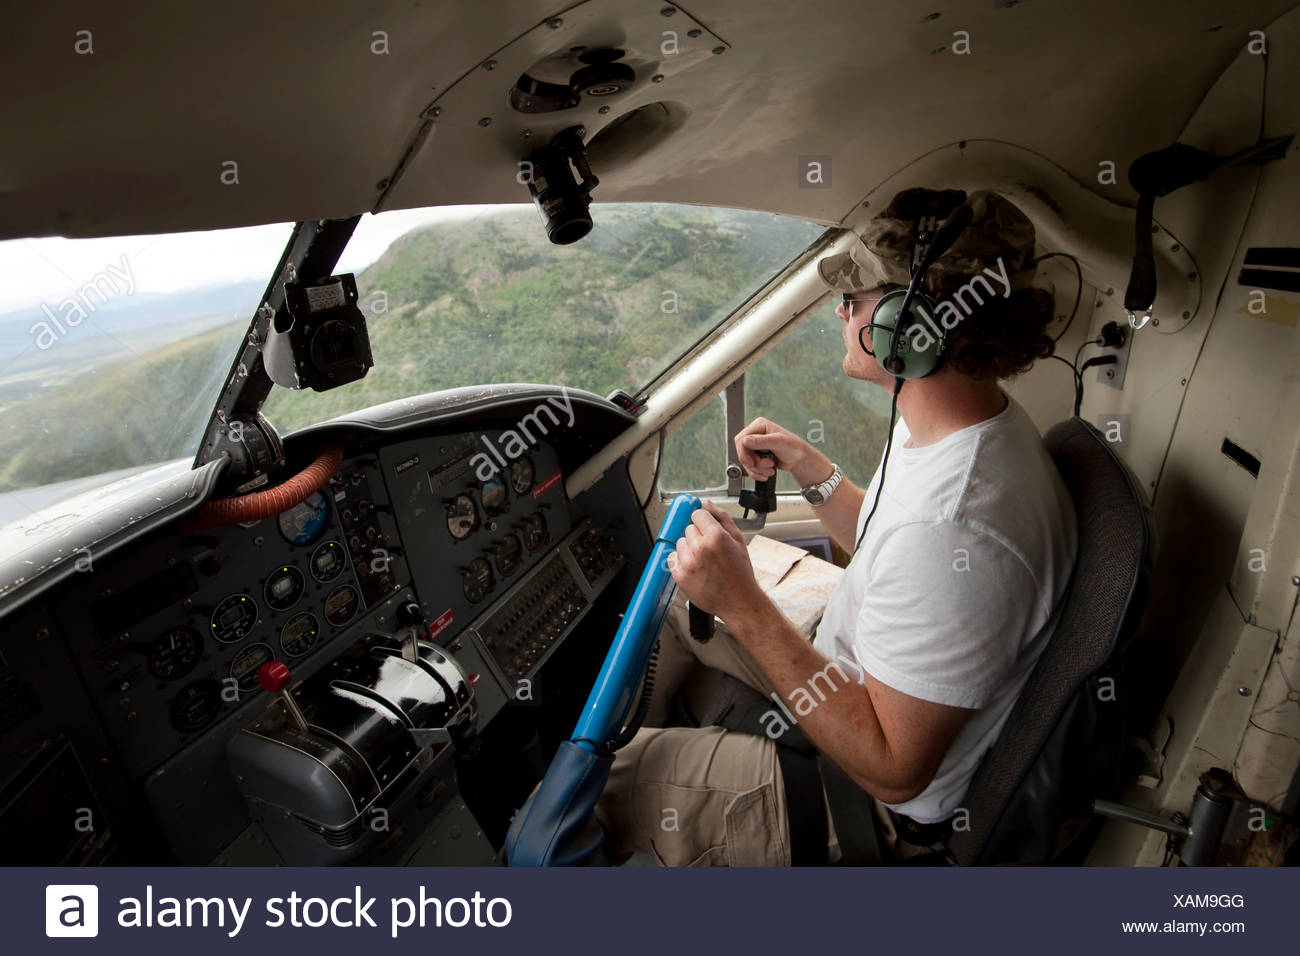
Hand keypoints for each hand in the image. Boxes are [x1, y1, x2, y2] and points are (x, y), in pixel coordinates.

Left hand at [666, 500, 761, 623]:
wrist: (739, 601)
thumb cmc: (741, 572)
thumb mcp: (738, 540)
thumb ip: (721, 518)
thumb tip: (706, 504)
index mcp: (716, 536)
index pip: (697, 514)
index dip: (704, 521)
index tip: (709, 530)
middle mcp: (700, 548)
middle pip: (688, 528)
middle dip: (698, 535)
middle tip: (711, 550)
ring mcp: (688, 563)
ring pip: (680, 542)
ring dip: (689, 548)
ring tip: (704, 560)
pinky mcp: (680, 576)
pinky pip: (672, 558)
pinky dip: (681, 561)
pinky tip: (695, 568)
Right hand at [734, 417, 831, 487]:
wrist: (799, 459)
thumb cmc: (794, 447)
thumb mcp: (778, 442)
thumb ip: (761, 441)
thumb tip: (745, 440)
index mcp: (759, 426)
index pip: (741, 439)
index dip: (744, 452)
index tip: (751, 462)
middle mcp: (756, 435)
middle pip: (742, 452)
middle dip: (754, 463)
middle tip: (767, 464)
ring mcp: (755, 446)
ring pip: (745, 462)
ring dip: (757, 469)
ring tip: (770, 468)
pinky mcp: (757, 456)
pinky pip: (749, 468)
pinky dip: (757, 473)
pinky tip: (767, 473)